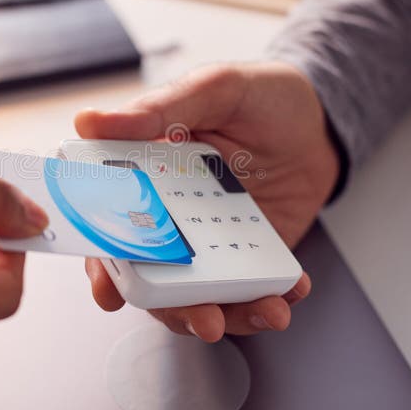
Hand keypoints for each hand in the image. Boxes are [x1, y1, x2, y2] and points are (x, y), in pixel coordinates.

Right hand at [76, 61, 338, 341]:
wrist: (321, 124)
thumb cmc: (262, 97)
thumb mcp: (214, 90)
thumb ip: (158, 109)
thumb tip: (89, 122)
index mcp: (147, 177)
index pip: (112, 228)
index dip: (104, 265)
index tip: (109, 293)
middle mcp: (173, 216)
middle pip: (156, 278)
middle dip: (175, 309)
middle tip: (205, 319)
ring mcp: (213, 241)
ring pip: (202, 295)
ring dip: (228, 315)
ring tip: (266, 312)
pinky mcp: (250, 256)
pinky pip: (252, 289)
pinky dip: (271, 299)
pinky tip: (292, 290)